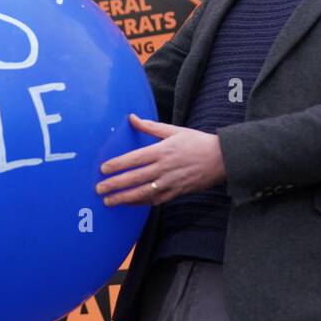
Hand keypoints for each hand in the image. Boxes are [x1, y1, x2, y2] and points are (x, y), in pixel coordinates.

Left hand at [96, 115, 226, 205]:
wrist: (221, 159)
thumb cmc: (197, 142)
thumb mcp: (174, 130)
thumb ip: (150, 127)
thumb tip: (132, 117)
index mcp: (162, 151)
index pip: (135, 159)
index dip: (117, 165)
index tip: (103, 169)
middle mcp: (164, 168)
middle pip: (135, 178)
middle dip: (115, 185)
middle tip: (99, 189)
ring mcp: (170, 182)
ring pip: (143, 193)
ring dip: (124, 198)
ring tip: (109, 201)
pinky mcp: (176, 193)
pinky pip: (155, 200)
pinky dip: (141, 203)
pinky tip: (129, 203)